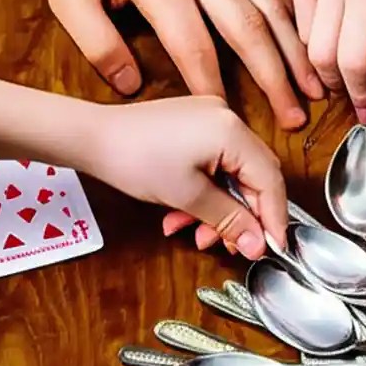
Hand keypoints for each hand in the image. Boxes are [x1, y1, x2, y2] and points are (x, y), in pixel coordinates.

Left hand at [31, 0, 319, 127]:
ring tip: (316, 87)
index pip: (194, 45)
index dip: (212, 86)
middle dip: (276, 78)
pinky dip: (291, 20)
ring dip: (296, 51)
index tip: (226, 118)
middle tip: (295, 116)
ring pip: (270, 7)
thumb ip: (98, 45)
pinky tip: (305, 47)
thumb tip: (132, 86)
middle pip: (249, 29)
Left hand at [85, 96, 287, 258]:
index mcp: (232, 131)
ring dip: (220, 209)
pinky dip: (207, 192)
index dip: (274, 218)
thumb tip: (258, 244)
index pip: (270, 180)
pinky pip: (216, 164)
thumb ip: (230, 221)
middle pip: (255, 177)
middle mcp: (227, 118)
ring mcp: (211, 120)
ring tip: (196, 234)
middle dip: (244, 216)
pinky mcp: (196, 126)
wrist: (91, 138)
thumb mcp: (188, 198)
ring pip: (233, 175)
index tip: (272, 246)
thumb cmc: (132, 159)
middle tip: (233, 245)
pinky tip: (186, 214)